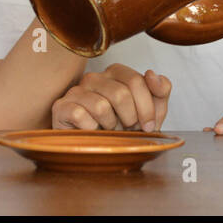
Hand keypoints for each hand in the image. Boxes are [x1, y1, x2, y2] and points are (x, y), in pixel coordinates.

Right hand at [51, 64, 171, 130]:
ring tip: (108, 129)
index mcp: (116, 73)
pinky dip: (92, 130)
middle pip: (120, 94)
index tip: (149, 125)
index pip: (136, 80)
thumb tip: (153, 74)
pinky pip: (82, 116)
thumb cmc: (125, 128)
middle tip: (127, 129)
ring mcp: (76, 91)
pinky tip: (93, 131)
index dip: (146, 107)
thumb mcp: (152, 111)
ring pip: (102, 107)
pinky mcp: (62, 107)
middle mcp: (94, 77)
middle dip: (130, 118)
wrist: (99, 149)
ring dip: (110, 126)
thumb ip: (161, 90)